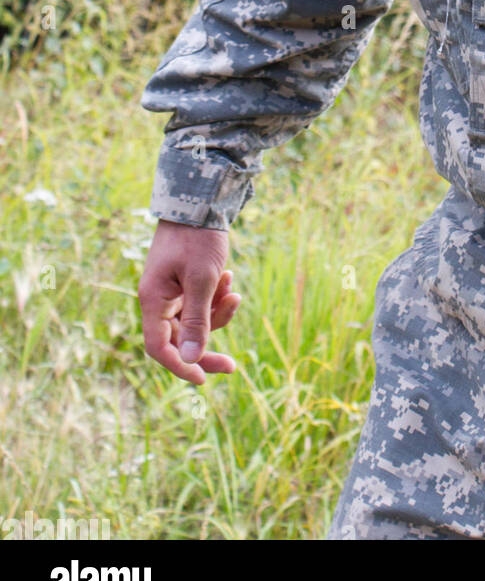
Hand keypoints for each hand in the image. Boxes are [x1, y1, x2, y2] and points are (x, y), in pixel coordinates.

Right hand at [138, 219, 241, 384]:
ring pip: (195, 320)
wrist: (201, 201)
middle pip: (178, 338)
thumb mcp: (202, 280)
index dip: (179, 366)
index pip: (159, 347)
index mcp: (154, 300)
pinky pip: (201, 302)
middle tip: (233, 366)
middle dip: (206, 347)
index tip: (204, 379)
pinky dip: (217, 295)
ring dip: (217, 312)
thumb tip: (190, 359)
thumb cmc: (198, 238)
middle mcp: (159, 298)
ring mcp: (172, 290)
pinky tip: (229, 276)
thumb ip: (196, 321)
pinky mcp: (185, 281)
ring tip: (232, 288)